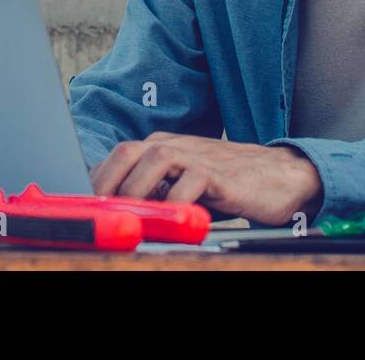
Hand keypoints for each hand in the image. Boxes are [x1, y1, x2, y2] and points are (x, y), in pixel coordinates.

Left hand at [89, 132, 323, 226]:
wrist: (281, 176)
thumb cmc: (228, 184)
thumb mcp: (185, 185)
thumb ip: (157, 191)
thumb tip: (119, 212)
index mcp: (163, 147)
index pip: (118, 156)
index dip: (96, 180)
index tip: (83, 205)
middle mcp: (176, 146)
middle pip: (129, 151)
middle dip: (107, 181)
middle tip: (99, 211)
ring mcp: (198, 157)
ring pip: (156, 159)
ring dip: (136, 188)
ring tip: (129, 214)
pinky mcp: (221, 174)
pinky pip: (192, 181)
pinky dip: (178, 199)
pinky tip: (171, 216)